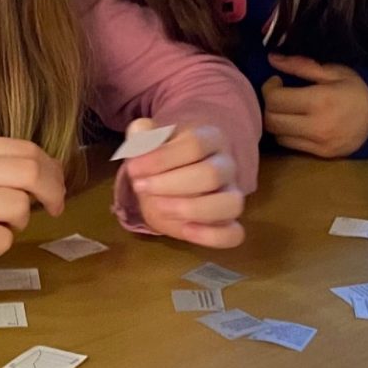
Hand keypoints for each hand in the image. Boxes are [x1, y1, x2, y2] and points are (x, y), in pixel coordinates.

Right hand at [0, 136, 66, 275]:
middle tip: (54, 209)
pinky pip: (3, 240)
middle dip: (53, 193)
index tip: (55, 189)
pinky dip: (0, 245)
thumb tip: (52, 174)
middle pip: (31, 173)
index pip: (28, 150)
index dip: (53, 171)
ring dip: (20, 223)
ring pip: (19, 208)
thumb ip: (0, 165)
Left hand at [124, 119, 244, 247]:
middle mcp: (227, 166)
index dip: (162, 158)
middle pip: (211, 174)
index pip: (195, 144)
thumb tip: (139, 131)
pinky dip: (212, 236)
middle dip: (170, 183)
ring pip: (231, 204)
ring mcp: (231, 195)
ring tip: (159, 207)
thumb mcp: (147, 143)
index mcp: (210, 139)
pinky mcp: (229, 223)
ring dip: (191, 209)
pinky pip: (234, 234)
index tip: (133, 168)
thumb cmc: (161, 159)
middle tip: (140, 187)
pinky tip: (185, 230)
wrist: (169, 182)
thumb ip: (141, 136)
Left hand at [261, 54, 367, 157]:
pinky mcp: (319, 154)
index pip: (276, 100)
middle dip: (268, 105)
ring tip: (286, 109)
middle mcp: (317, 125)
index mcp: (320, 100)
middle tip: (279, 95)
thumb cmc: (355, 92)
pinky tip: (294, 122)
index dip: (269, 88)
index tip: (276, 81)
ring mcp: (318, 143)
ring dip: (275, 120)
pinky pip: (288, 144)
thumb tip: (272, 59)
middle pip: (271, 119)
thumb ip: (301, 65)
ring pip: (276, 134)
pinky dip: (284, 132)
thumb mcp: (333, 72)